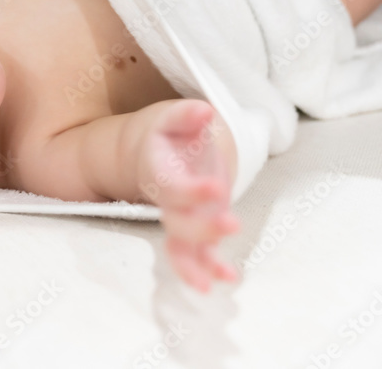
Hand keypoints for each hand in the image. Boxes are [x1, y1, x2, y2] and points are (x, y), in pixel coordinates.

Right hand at [137, 99, 239, 291]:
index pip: (172, 186)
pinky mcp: (195, 230)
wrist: (158, 153)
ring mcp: (180, 218)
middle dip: (202, 229)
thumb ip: (185, 116)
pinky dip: (208, 269)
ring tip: (218, 278)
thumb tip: (202, 111)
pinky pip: (195, 256)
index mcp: (160, 172)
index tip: (216, 189)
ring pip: (181, 247)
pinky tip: (227, 278)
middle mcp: (169, 200)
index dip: (191, 190)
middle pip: (177, 222)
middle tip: (231, 224)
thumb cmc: (172, 135)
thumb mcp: (176, 120)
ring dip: (196, 264)